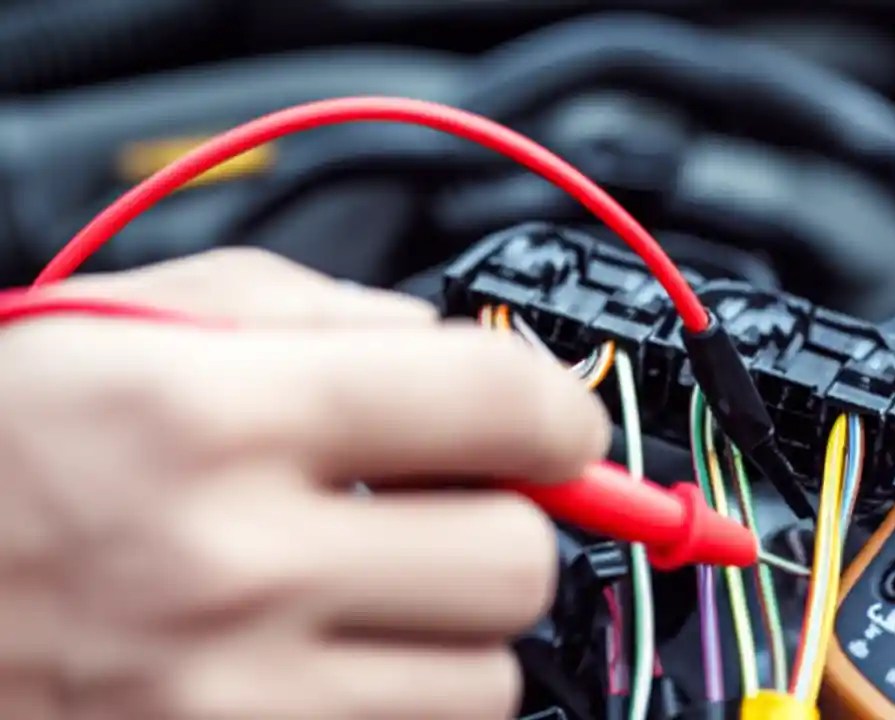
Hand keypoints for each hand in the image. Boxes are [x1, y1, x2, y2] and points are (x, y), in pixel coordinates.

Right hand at [0, 248, 610, 718]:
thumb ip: (323, 316)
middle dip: (499, 529)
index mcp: (215, 418)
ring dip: (448, 632)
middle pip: (518, 562)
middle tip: (436, 513)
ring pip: (486, 681)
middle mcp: (232, 569)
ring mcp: (232, 705)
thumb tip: (460, 351)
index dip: (558, 409)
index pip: (498, 403)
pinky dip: (399, 703)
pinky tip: (322, 664)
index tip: (555, 426)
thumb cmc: (2, 453)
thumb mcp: (137, 322)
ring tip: (353, 596)